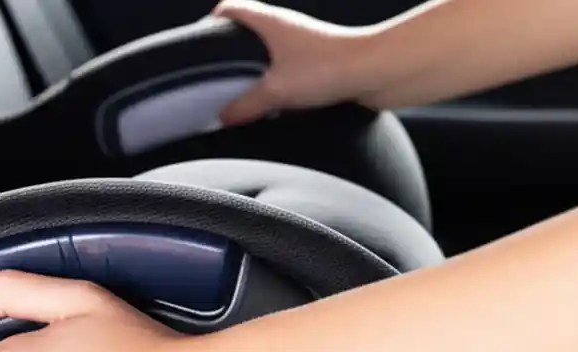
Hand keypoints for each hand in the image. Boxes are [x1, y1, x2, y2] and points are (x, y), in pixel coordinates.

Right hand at [212, 0, 380, 125]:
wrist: (377, 71)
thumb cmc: (328, 68)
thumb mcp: (276, 91)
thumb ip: (244, 105)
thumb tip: (223, 116)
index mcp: (269, 22)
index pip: (231, 8)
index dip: (212, 23)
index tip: (200, 44)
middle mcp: (286, 27)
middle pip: (247, 31)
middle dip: (230, 52)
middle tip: (215, 75)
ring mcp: (303, 43)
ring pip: (268, 51)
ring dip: (254, 69)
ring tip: (241, 93)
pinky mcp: (319, 60)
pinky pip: (287, 68)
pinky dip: (276, 81)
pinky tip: (274, 104)